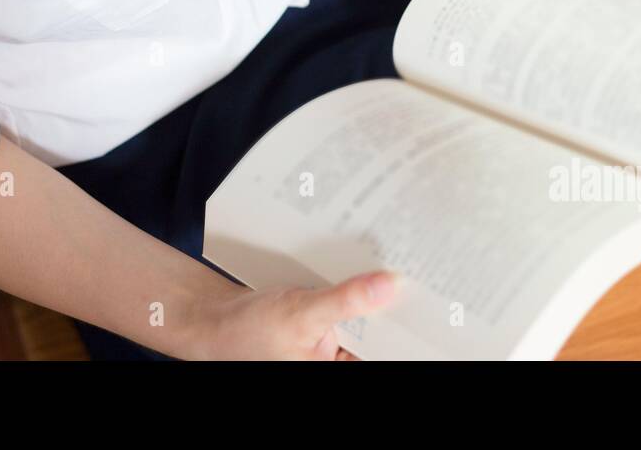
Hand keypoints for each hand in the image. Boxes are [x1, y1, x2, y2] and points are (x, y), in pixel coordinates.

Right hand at [187, 270, 399, 359]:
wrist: (210, 320)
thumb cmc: (246, 330)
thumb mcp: (300, 313)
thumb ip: (345, 300)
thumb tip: (390, 285)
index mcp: (337, 372)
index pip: (388, 354)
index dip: (409, 334)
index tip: (431, 307)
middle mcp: (338, 363)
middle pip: (381, 338)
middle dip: (394, 309)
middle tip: (419, 277)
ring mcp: (332, 348)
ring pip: (367, 323)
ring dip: (376, 299)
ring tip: (399, 268)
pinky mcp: (324, 330)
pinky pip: (350, 312)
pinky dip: (356, 294)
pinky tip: (368, 270)